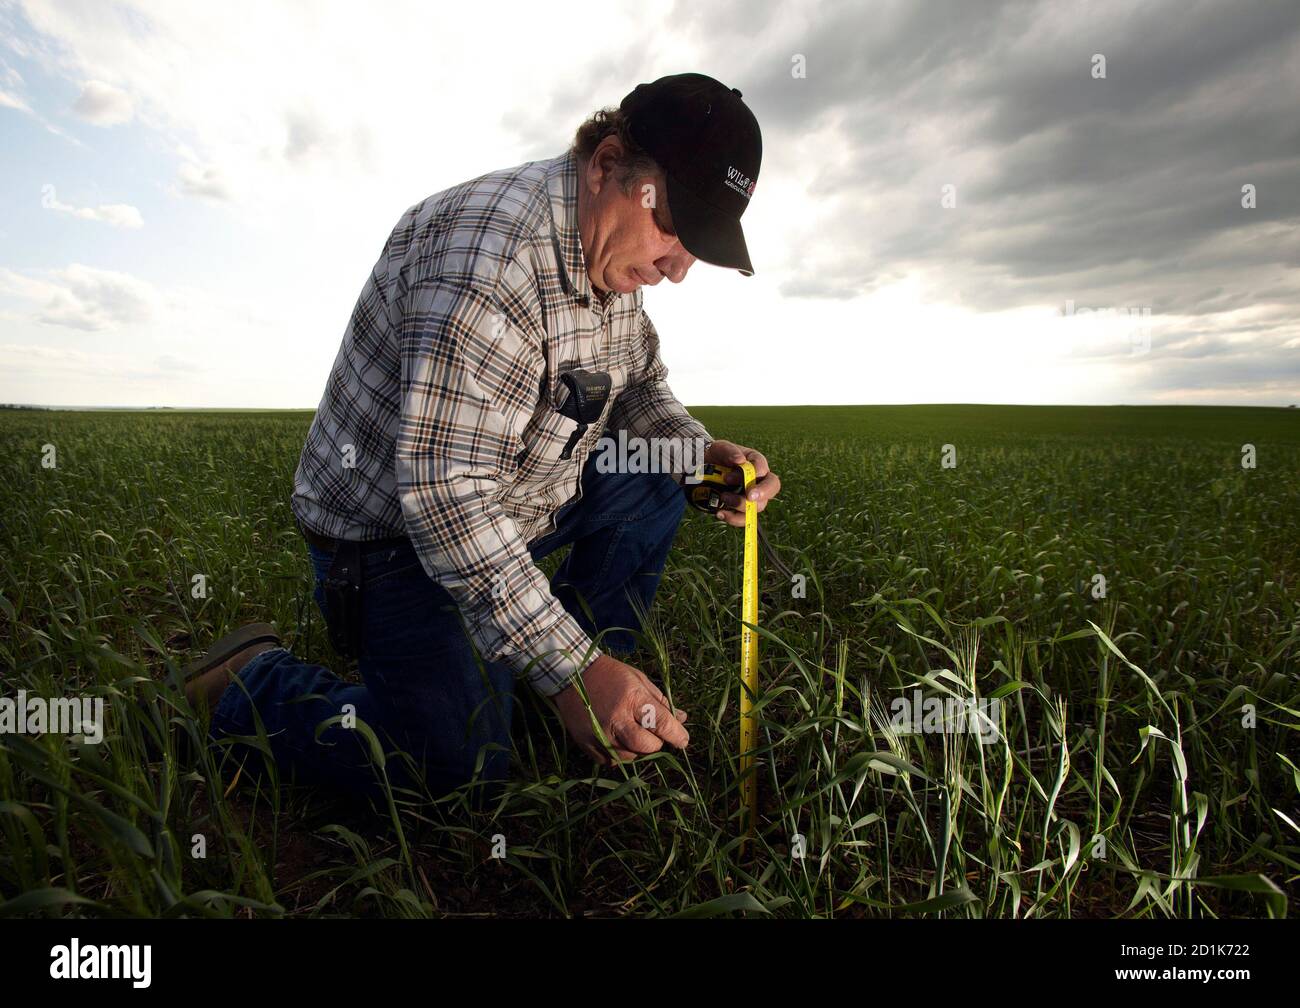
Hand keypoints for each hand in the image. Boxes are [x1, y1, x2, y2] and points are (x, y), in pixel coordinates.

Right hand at [552, 654, 688, 764]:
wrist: (571, 674)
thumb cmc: (610, 674)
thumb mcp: (639, 680)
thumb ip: (660, 701)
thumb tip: (681, 720)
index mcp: (632, 698)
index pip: (662, 724)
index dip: (677, 735)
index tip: (683, 740)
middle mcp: (615, 718)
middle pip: (647, 746)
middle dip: (656, 743)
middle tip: (654, 733)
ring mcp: (599, 733)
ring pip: (630, 757)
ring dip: (638, 749)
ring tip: (633, 732)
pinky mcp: (586, 744)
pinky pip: (611, 761)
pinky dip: (619, 754)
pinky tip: (617, 738)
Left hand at [703, 439, 781, 527]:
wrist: (704, 469)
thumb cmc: (716, 456)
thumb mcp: (720, 448)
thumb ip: (730, 451)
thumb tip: (740, 460)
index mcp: (756, 463)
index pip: (763, 468)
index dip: (753, 474)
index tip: (730, 477)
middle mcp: (758, 480)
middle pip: (772, 488)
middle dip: (762, 493)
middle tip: (749, 496)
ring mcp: (751, 496)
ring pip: (758, 506)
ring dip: (740, 504)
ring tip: (723, 497)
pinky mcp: (741, 509)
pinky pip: (743, 519)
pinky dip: (732, 518)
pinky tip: (719, 513)